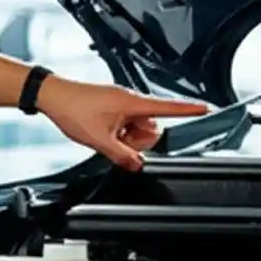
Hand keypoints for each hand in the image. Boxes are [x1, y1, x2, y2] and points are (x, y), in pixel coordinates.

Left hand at [36, 76, 210, 170]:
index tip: (209, 108)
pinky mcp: (111, 105)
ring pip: (138, 127)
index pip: (169, 108)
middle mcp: (130, 100)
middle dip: (139, 140)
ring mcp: (120, 102)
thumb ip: (122, 156)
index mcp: (133, 104)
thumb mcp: (99, 140)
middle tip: (117, 141)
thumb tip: (137, 165)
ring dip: (126, 137)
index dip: (190, 110)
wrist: (51, 95)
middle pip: (152, 127)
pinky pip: (125, 122)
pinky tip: (100, 131)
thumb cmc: (72, 110)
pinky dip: (117, 131)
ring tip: (105, 134)